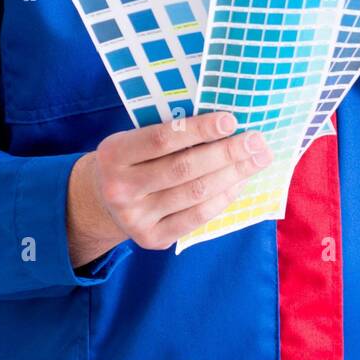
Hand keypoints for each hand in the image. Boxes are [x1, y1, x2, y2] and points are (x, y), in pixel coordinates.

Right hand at [67, 111, 272, 263]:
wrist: (101, 200)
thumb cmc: (132, 157)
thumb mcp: (135, 137)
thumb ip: (169, 130)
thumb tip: (225, 122)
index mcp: (114, 154)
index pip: (163, 138)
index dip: (199, 129)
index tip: (231, 120)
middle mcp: (121, 188)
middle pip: (184, 168)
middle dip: (227, 153)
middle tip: (258, 141)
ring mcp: (135, 218)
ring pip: (195, 194)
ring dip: (232, 175)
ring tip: (257, 160)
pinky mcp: (151, 238)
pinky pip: (195, 218)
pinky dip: (222, 199)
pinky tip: (239, 183)